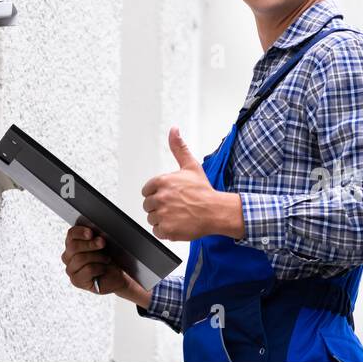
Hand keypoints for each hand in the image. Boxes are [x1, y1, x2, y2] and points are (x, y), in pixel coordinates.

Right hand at [62, 225, 147, 304]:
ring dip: (97, 257)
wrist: (116, 275)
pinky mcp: (76, 281)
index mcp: (72, 243)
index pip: (71, 234)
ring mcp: (70, 269)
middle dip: (90, 244)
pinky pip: (87, 270)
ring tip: (106, 259)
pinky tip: (103, 269)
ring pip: (80, 258)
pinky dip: (99, 268)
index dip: (80, 232)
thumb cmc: (108, 258)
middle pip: (73, 247)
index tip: (91, 233)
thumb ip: (95, 237)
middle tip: (102, 243)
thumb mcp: (102, 244)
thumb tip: (95, 234)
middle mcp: (68, 256)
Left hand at [141, 127, 227, 241]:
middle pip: (148, 206)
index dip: (157, 194)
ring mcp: (163, 214)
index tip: (169, 196)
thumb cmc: (204, 191)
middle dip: (159, 207)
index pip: (146, 191)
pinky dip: (165, 231)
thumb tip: (174, 130)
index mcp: (162, 181)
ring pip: (152, 219)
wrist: (216, 211)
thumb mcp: (191, 166)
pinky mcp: (167, 230)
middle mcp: (161, 197)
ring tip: (177, 215)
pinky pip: (157, 231)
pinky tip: (177, 224)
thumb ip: (178, 147)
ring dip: (162, 219)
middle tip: (175, 207)